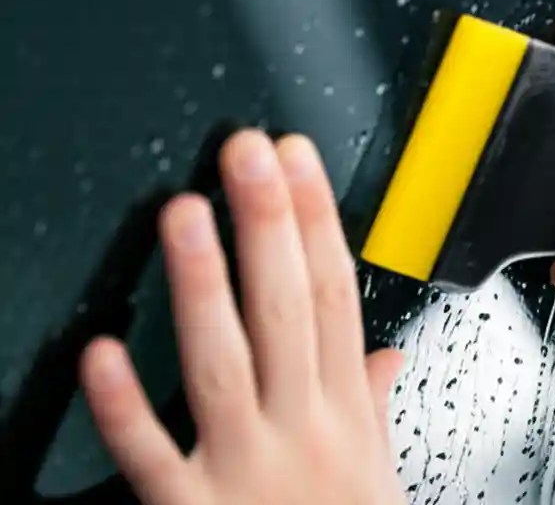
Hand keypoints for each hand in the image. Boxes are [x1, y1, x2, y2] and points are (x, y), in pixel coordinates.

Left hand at [80, 131, 404, 504]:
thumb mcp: (378, 470)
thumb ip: (370, 401)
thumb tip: (382, 352)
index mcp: (343, 413)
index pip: (333, 295)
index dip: (315, 222)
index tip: (296, 164)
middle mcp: (297, 431)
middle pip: (285, 311)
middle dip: (268, 225)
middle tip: (247, 155)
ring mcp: (242, 468)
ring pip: (220, 362)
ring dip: (204, 284)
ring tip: (185, 212)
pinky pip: (150, 455)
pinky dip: (123, 405)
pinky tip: (99, 352)